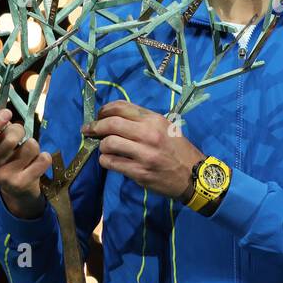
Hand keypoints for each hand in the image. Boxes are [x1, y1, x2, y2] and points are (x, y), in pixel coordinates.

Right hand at [0, 108, 48, 218]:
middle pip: (11, 136)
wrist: (17, 189)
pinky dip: (44, 158)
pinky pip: (43, 159)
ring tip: (27, 154)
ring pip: (31, 146)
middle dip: (20, 131)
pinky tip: (36, 163)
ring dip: (34, 146)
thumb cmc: (8, 157)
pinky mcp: (21, 183)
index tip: (8, 113)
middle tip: (19, 138)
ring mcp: (4, 175)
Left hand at [82, 100, 205, 199]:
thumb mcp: (165, 127)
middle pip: (110, 124)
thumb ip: (142, 121)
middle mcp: (148, 134)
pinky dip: (105, 161)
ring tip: (104, 149)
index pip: (121, 107)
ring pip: (108, 144)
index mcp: (154, 120)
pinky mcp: (139, 172)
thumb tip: (114, 118)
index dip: (104, 110)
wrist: (193, 175)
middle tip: (88, 130)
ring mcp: (143, 154)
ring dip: (101, 146)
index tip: (98, 116)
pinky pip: (111, 163)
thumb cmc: (178, 149)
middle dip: (94, 126)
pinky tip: (109, 160)